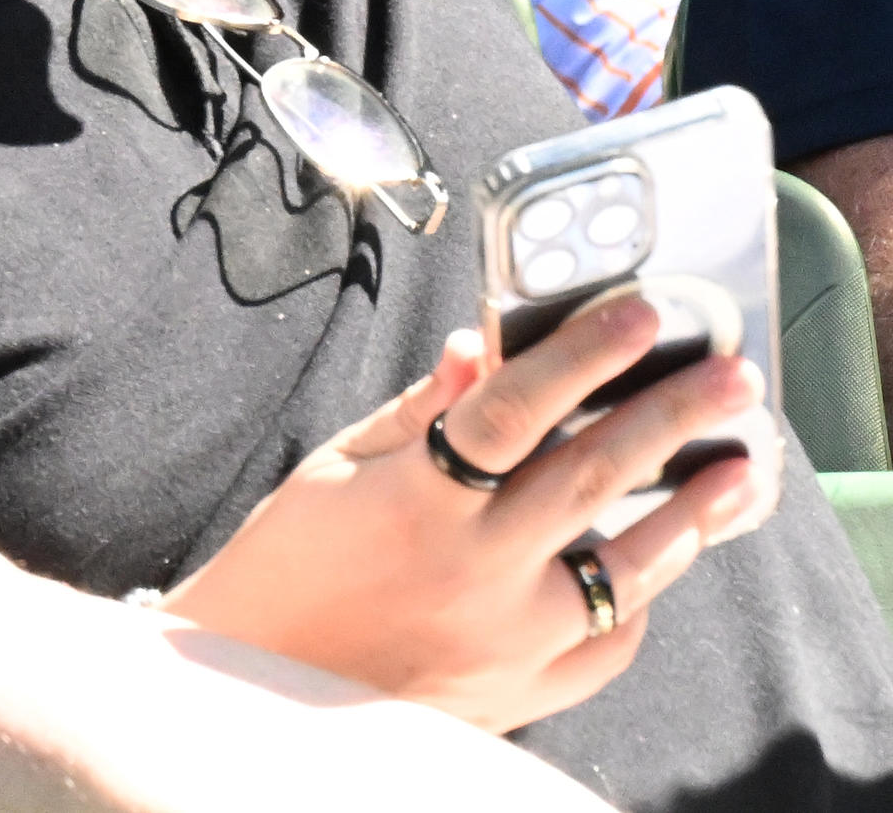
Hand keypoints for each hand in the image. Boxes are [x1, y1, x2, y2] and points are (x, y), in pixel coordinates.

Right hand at [160, 291, 772, 734]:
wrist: (266, 687)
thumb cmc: (288, 564)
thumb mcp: (332, 470)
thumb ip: (416, 413)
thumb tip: (481, 348)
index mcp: (415, 503)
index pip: (514, 411)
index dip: (580, 356)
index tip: (640, 315)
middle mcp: (474, 570)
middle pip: (592, 476)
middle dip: (671, 416)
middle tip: (733, 377)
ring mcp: (510, 638)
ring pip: (627, 568)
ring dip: (692, 513)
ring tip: (739, 469)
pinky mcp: (525, 690)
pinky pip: (609, 641)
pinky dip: (637, 596)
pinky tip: (661, 560)